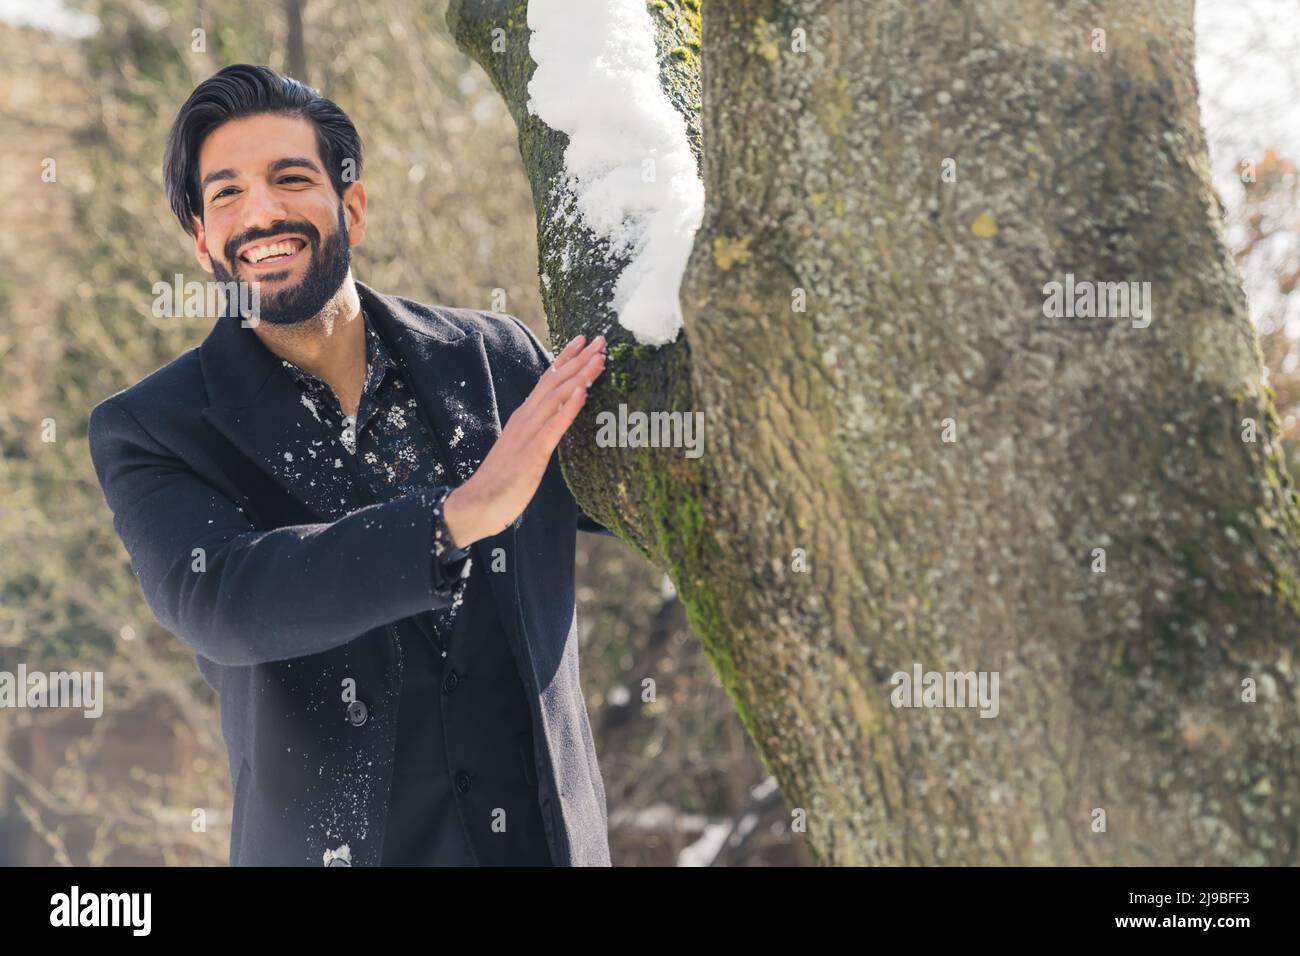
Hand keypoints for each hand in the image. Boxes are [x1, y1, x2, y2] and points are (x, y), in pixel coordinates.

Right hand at [442, 333, 605, 547]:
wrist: (476, 505)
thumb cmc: (500, 482)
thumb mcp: (523, 449)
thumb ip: (537, 432)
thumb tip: (553, 421)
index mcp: (524, 417)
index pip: (547, 381)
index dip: (565, 359)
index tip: (582, 340)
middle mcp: (526, 419)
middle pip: (556, 382)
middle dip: (580, 359)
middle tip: (601, 339)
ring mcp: (528, 435)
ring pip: (558, 397)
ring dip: (580, 375)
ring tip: (599, 357)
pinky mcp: (533, 454)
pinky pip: (554, 427)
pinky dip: (569, 407)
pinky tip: (583, 391)